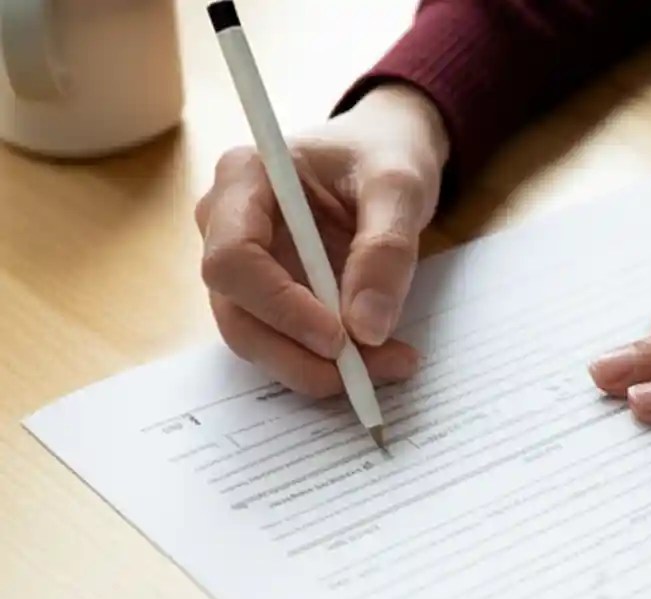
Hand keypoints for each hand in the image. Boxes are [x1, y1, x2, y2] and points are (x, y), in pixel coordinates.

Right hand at [195, 84, 449, 395]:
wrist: (383, 155)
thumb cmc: (384, 153)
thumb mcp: (401, 185)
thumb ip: (386, 247)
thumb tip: (367, 328)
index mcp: (244, 178)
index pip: (233, 259)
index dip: (280, 307)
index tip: (339, 338)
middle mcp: (225, 224)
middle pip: (237, 311)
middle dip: (302, 354)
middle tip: (374, 370)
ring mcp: (242, 264)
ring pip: (256, 339)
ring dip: (317, 368)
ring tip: (391, 363)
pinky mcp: (266, 294)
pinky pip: (283, 341)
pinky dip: (326, 362)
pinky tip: (378, 359)